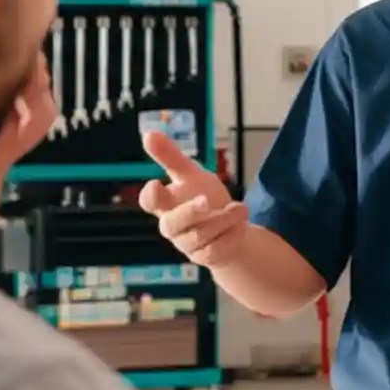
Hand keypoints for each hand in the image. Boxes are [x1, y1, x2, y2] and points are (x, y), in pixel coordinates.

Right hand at [139, 130, 248, 267]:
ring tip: (240, 208)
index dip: (150, 195)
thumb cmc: (203, 195)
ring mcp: (187, 244)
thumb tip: (148, 132)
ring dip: (222, 220)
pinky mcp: (205, 257)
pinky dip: (231, 235)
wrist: (228, 226)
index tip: (156, 183)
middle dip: (189, 212)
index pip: (149, 202)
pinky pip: (216, 249)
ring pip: (200, 236)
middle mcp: (173, 226)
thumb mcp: (191, 173)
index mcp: (166, 204)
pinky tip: (241, 224)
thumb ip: (170, 157)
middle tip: (206, 200)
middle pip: (171, 224)